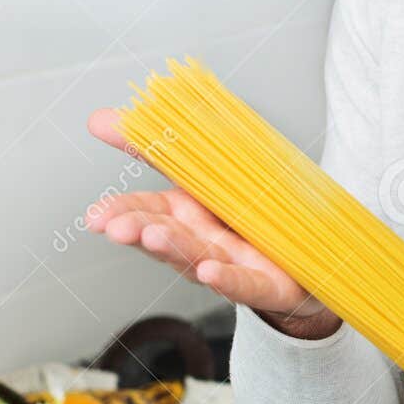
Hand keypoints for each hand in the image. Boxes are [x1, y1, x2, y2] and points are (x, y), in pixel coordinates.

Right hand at [84, 107, 341, 339]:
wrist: (308, 253)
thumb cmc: (251, 212)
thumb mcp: (204, 172)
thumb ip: (157, 147)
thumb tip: (99, 118)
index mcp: (188, 215)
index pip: (146, 211)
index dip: (122, 213)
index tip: (95, 215)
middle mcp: (203, 243)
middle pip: (166, 236)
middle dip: (139, 230)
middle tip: (115, 226)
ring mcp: (232, 265)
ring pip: (198, 256)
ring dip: (174, 248)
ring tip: (152, 236)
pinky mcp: (265, 284)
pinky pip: (244, 283)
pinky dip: (226, 278)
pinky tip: (208, 271)